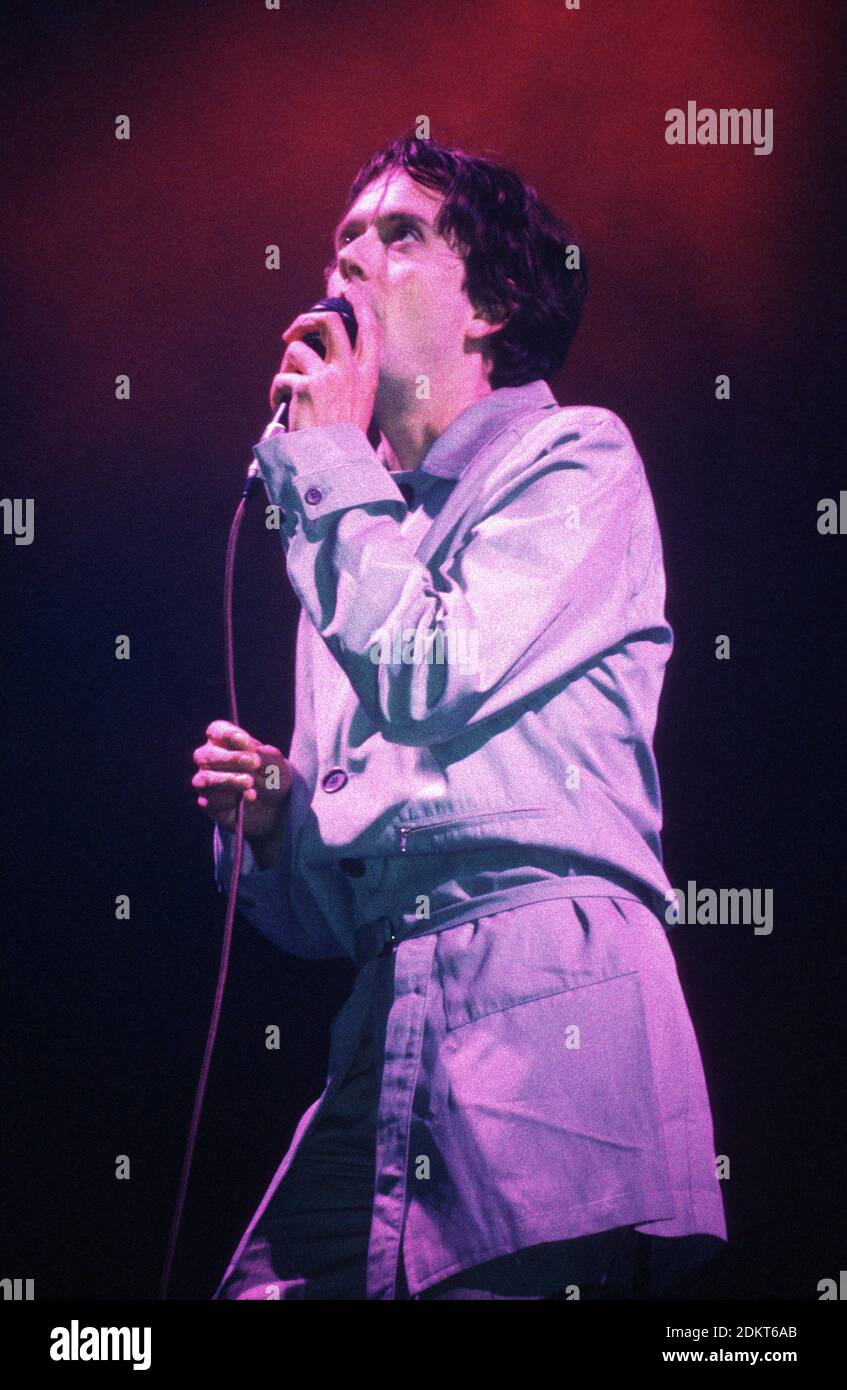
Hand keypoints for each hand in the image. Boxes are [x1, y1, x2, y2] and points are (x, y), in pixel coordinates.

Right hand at [192, 720, 291, 840]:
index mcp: (225, 742)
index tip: (247, 743)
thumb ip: (266, 757)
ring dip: (227, 779)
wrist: (275, 807)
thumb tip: (254, 753)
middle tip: (254, 763)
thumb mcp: (276, 765)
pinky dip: (229, 800)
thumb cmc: (272, 776)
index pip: (216, 731)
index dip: (228, 734)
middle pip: (206, 754)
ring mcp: (206, 783)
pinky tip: (248, 798)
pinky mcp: (208, 804)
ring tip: (249, 782)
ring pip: (204, 779)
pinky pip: (210, 801)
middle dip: (230, 758)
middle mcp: (210, 760)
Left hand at [269, 293, 380, 433]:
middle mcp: (351, 371)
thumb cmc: (341, 440)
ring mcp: (330, 377)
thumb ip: (346, 380)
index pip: (370, 330)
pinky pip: (282, 376)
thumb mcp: (357, 406)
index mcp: (367, 377)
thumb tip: (321, 356)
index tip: (348, 293)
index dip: (359, 306)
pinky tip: (281, 407)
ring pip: (299, 349)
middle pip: (331, 322)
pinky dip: (276, 392)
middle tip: (294, 334)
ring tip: (286, 389)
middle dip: (307, 319)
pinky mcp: (306, 386)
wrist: (332, 463)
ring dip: (286, 366)